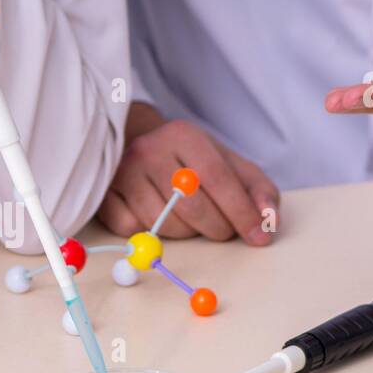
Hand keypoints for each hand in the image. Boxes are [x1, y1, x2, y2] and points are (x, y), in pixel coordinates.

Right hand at [98, 105, 279, 244]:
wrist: (138, 144)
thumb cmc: (188, 161)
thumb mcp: (228, 163)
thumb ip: (257, 189)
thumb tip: (268, 223)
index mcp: (184, 135)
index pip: (217, 178)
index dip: (241, 212)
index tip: (258, 237)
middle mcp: (149, 150)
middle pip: (191, 206)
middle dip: (216, 229)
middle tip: (223, 231)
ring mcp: (122, 173)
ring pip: (162, 224)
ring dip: (185, 233)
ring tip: (189, 220)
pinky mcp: (104, 196)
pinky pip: (133, 231)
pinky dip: (151, 235)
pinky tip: (158, 218)